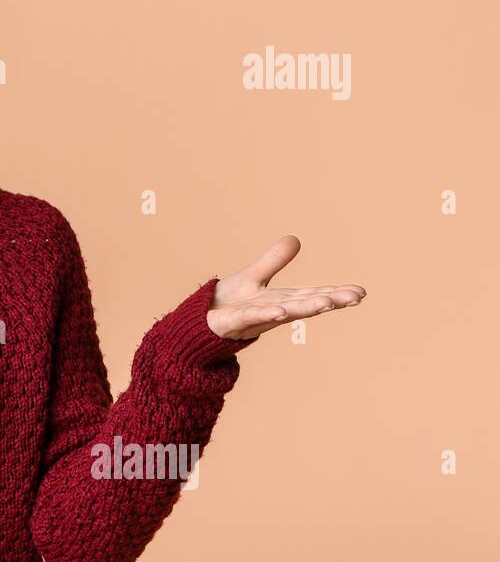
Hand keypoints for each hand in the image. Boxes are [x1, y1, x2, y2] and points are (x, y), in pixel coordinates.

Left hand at [207, 235, 365, 339]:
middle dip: (328, 300)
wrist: (199, 323)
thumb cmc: (229, 303)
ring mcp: (252, 318)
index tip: (361, 292)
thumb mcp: (253, 276)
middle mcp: (271, 311)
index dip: (335, 293)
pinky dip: (264, 314)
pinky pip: (248, 317)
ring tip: (325, 303)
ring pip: (281, 311)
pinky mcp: (230, 323)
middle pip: (302, 303)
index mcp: (280, 300)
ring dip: (303, 308)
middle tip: (355, 298)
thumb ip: (273, 261)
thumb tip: (295, 239)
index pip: (311, 294)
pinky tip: (279, 312)